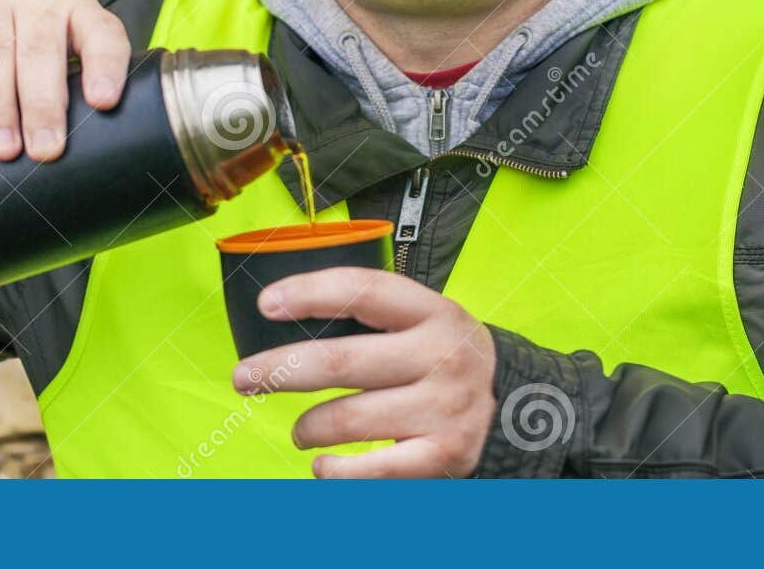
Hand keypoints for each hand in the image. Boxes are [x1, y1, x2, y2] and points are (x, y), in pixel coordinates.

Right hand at [0, 0, 130, 161]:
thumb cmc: (22, 57)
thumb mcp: (57, 65)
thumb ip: (73, 94)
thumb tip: (85, 155)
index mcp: (77, 12)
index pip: (101, 32)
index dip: (105, 65)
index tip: (103, 102)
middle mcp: (36, 1)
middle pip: (41, 50)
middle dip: (43, 105)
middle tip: (45, 149)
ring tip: (5, 148)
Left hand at [230, 267, 496, 477]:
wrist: (519, 408)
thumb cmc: (444, 356)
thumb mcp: (425, 319)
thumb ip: (371, 314)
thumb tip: (284, 312)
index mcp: (433, 311)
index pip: (364, 292)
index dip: (311, 293)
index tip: (266, 304)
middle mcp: (441, 356)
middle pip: (344, 361)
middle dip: (281, 370)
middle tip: (244, 378)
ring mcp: (443, 408)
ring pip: (348, 418)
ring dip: (308, 427)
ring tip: (300, 431)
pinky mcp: (442, 455)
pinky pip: (373, 469)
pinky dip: (336, 471)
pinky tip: (323, 466)